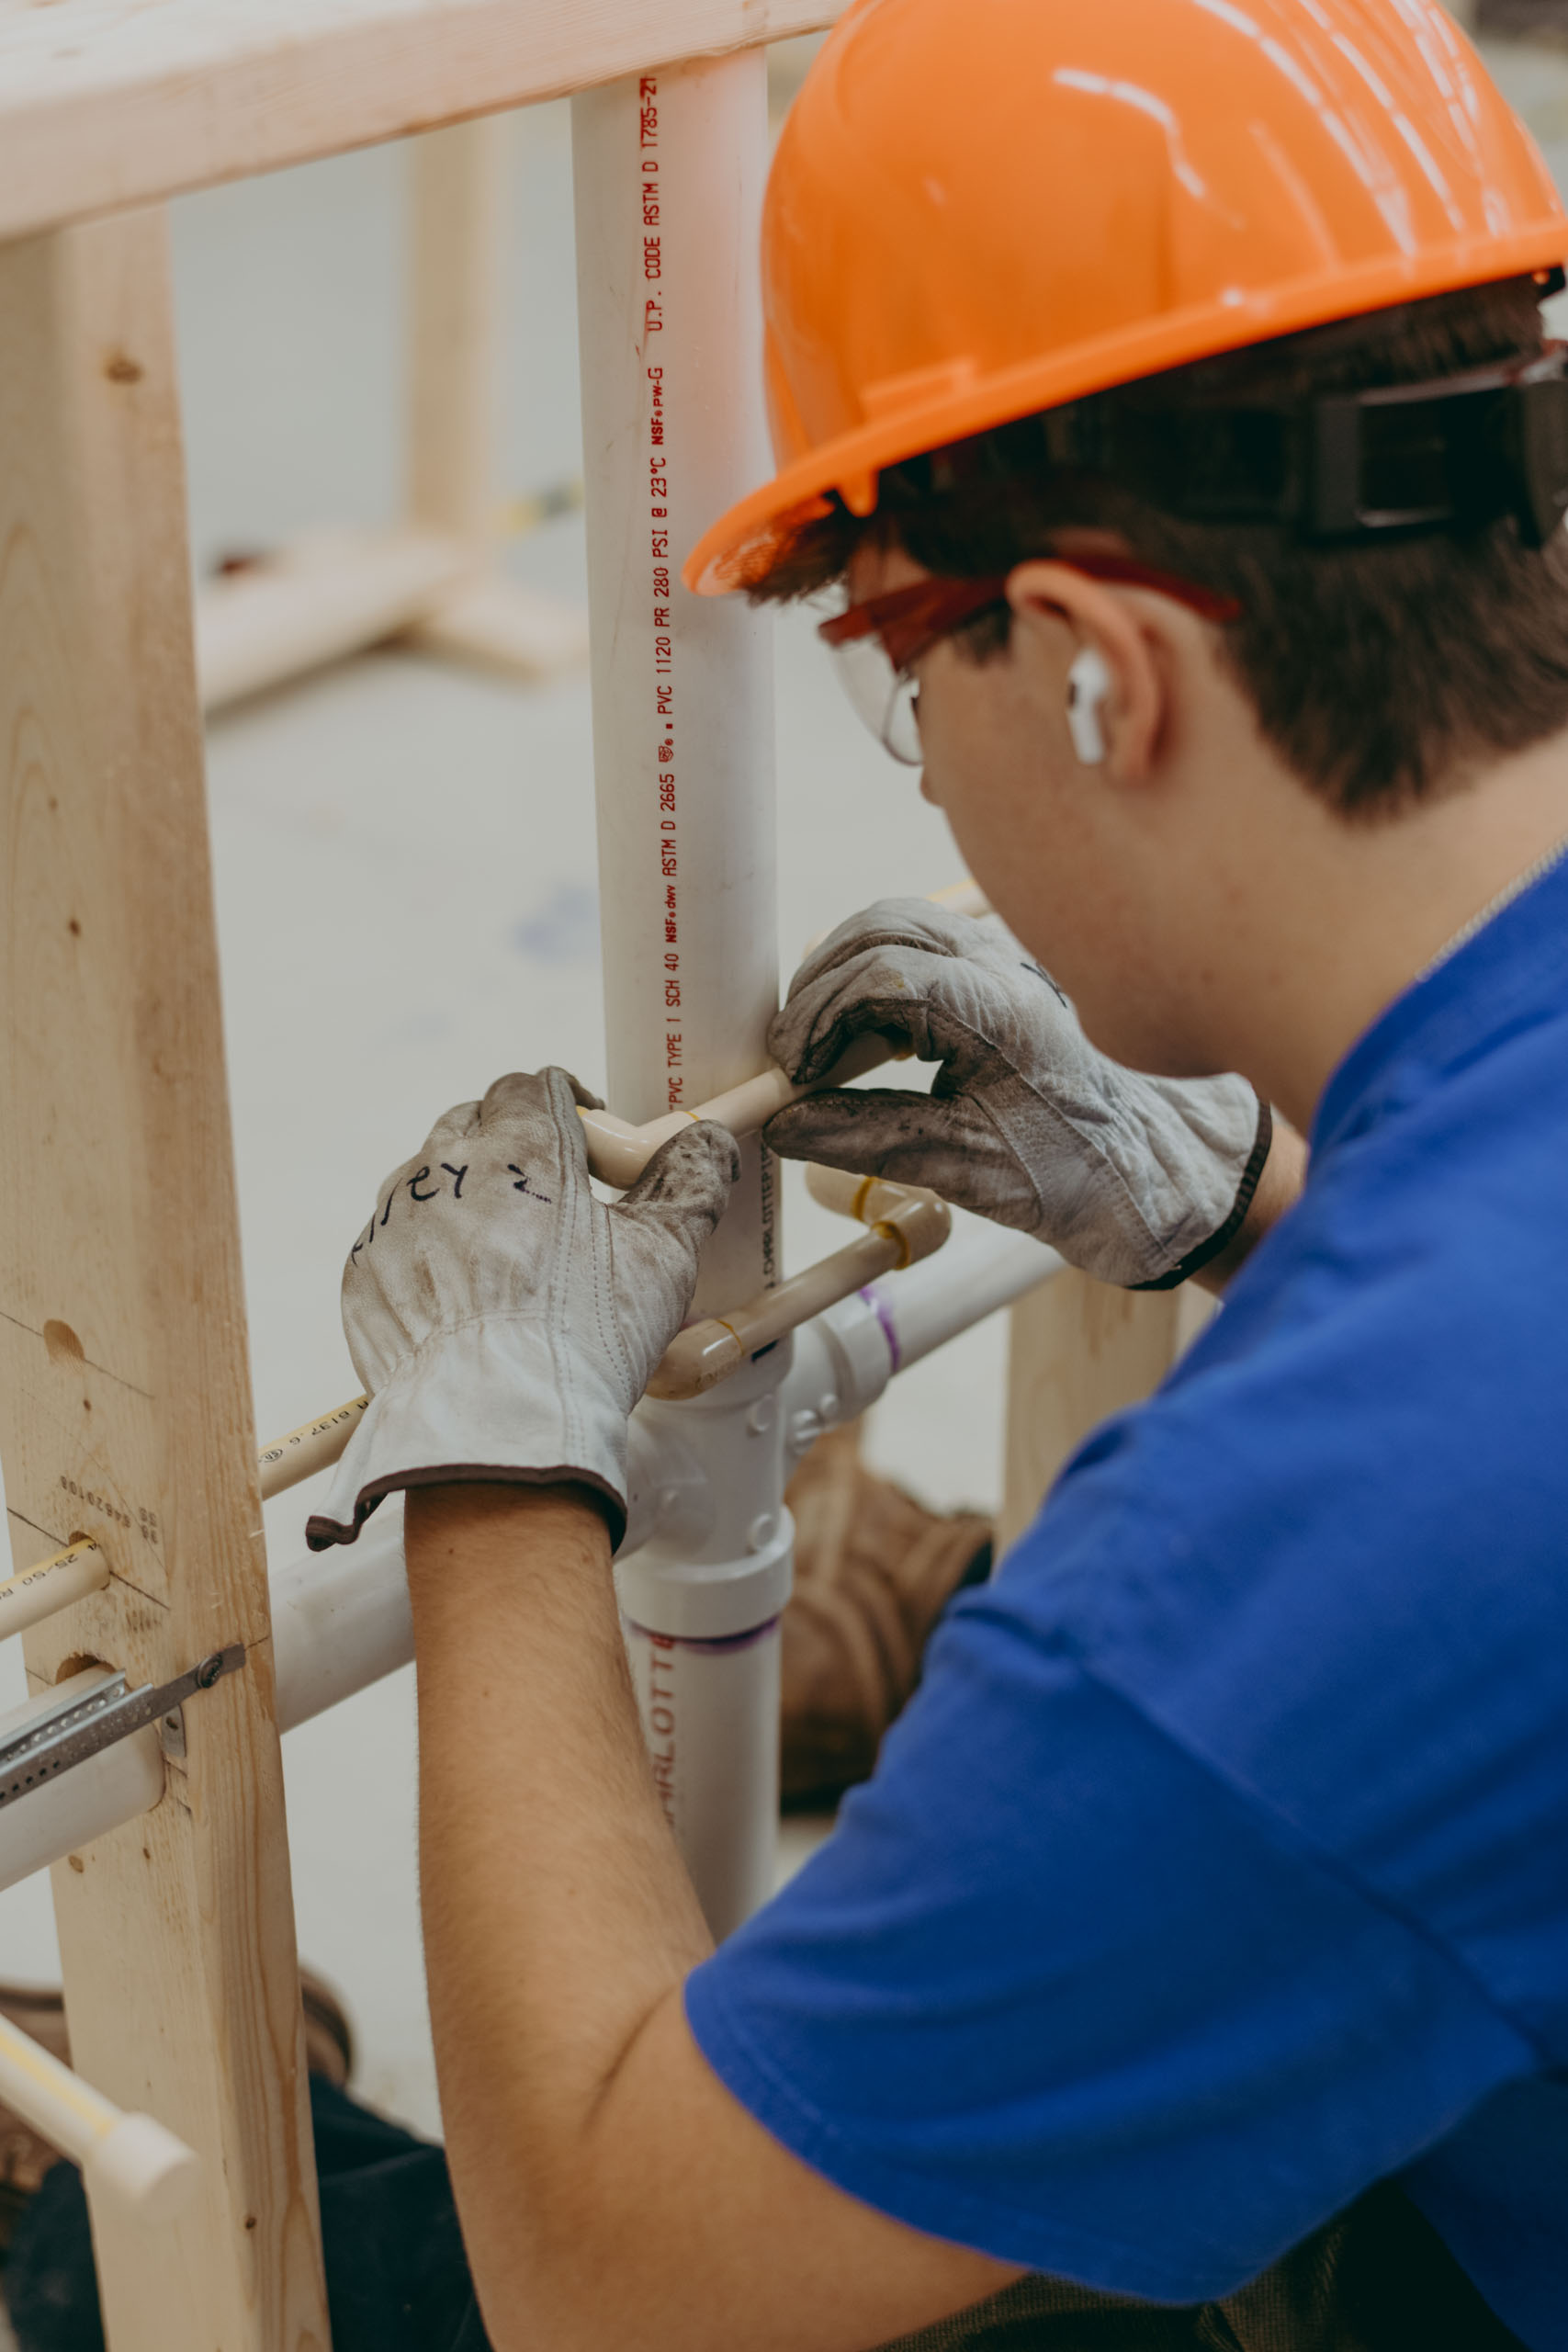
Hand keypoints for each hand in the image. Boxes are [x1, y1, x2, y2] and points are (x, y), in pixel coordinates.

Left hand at [306, 1068, 736, 1550]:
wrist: (494, 1427)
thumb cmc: (580, 1339)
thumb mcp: (663, 1255)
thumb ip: (690, 1182)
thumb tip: (709, 1143)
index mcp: (520, 1145)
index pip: (536, 1085)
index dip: (572, 1108)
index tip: (593, 1148)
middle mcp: (446, 1167)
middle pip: (478, 1122)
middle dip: (515, 1147)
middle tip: (554, 1202)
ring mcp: (395, 1219)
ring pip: (432, 1178)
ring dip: (468, 1198)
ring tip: (508, 1259)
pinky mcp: (365, 1272)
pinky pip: (399, 1240)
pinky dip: (431, 1254)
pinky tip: (468, 1300)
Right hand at [764, 900, 1269, 1289]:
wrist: (1183, 1178)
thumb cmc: (1099, 1178)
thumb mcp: (975, 1173)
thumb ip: (872, 1138)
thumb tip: (788, 1125)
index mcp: (1000, 1011)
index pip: (878, 974)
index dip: (816, 1019)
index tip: (789, 1073)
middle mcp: (1008, 970)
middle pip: (882, 929)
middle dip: (821, 987)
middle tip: (794, 1059)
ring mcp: (1014, 968)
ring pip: (907, 930)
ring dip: (850, 977)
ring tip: (827, 1051)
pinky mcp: (1015, 985)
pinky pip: (934, 954)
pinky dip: (886, 983)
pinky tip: (876, 1043)